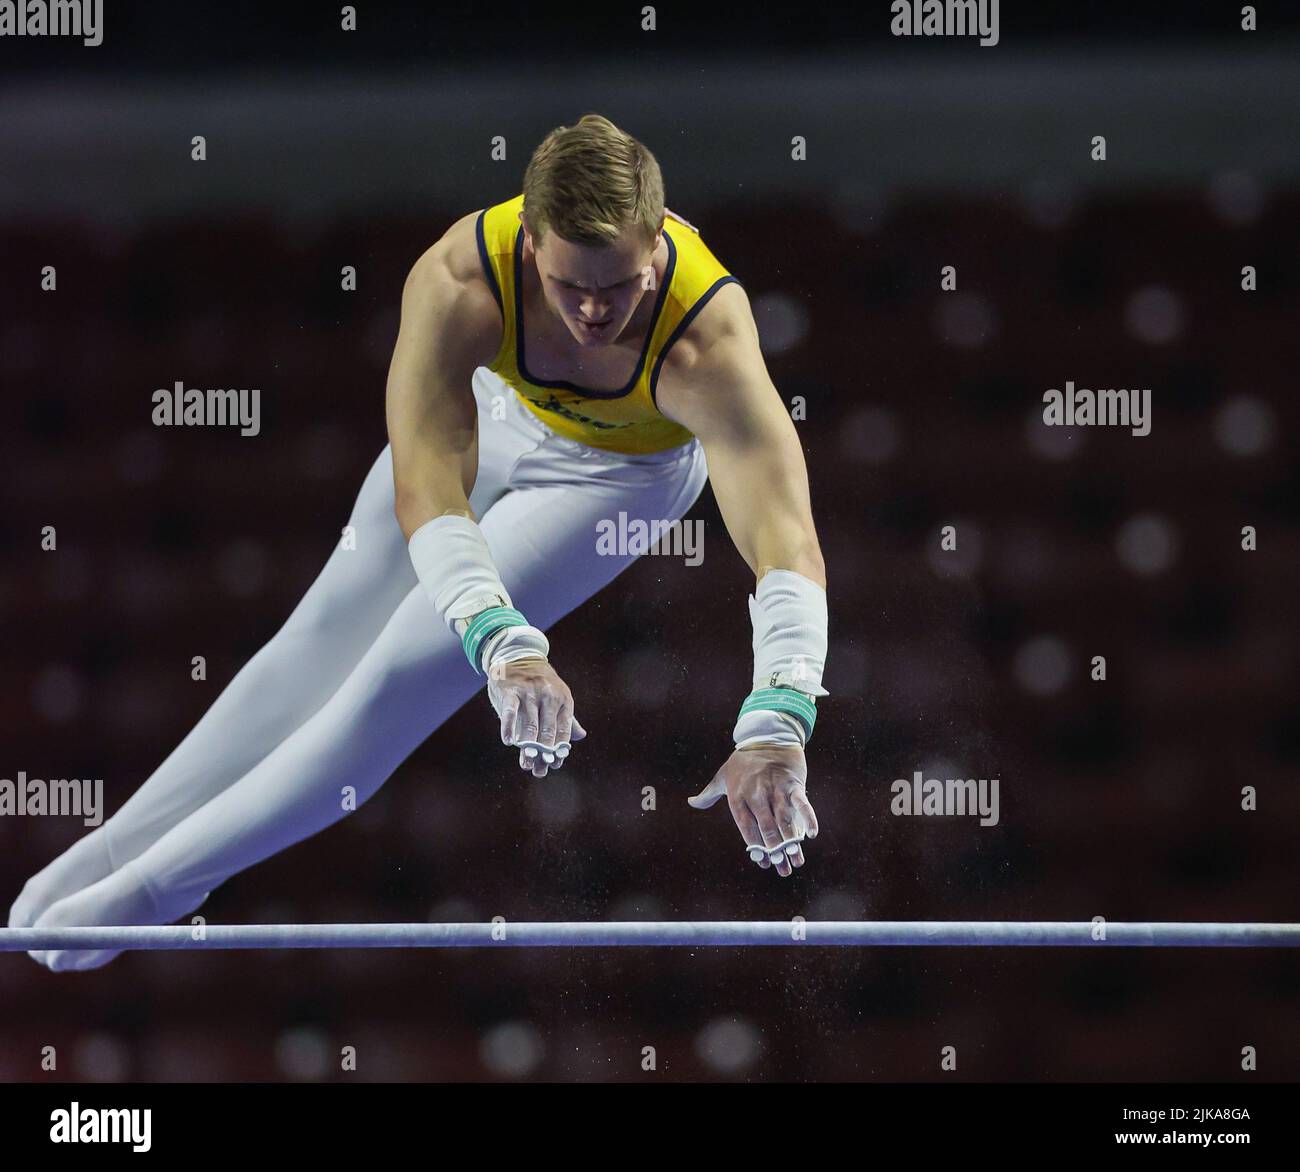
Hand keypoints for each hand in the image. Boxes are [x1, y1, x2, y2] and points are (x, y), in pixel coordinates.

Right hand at [486, 656, 586, 776]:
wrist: (519, 655)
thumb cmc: (539, 683)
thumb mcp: (557, 697)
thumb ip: (567, 718)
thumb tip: (581, 737)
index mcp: (564, 699)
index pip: (563, 729)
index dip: (559, 749)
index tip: (555, 764)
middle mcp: (549, 696)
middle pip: (547, 730)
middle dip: (544, 753)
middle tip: (539, 770)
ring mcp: (530, 692)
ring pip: (530, 724)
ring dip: (527, 747)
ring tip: (526, 764)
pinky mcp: (511, 690)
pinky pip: (510, 711)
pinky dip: (508, 727)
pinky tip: (508, 741)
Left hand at [687, 744, 817, 876]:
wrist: (766, 736)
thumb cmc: (742, 760)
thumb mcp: (722, 775)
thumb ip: (709, 793)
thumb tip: (691, 802)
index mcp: (738, 797)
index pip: (747, 828)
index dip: (756, 847)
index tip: (764, 863)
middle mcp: (756, 795)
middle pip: (767, 829)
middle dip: (776, 852)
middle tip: (783, 870)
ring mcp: (775, 789)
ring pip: (784, 821)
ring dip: (792, 843)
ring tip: (797, 861)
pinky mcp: (793, 783)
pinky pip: (801, 803)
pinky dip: (808, 818)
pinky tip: (812, 835)